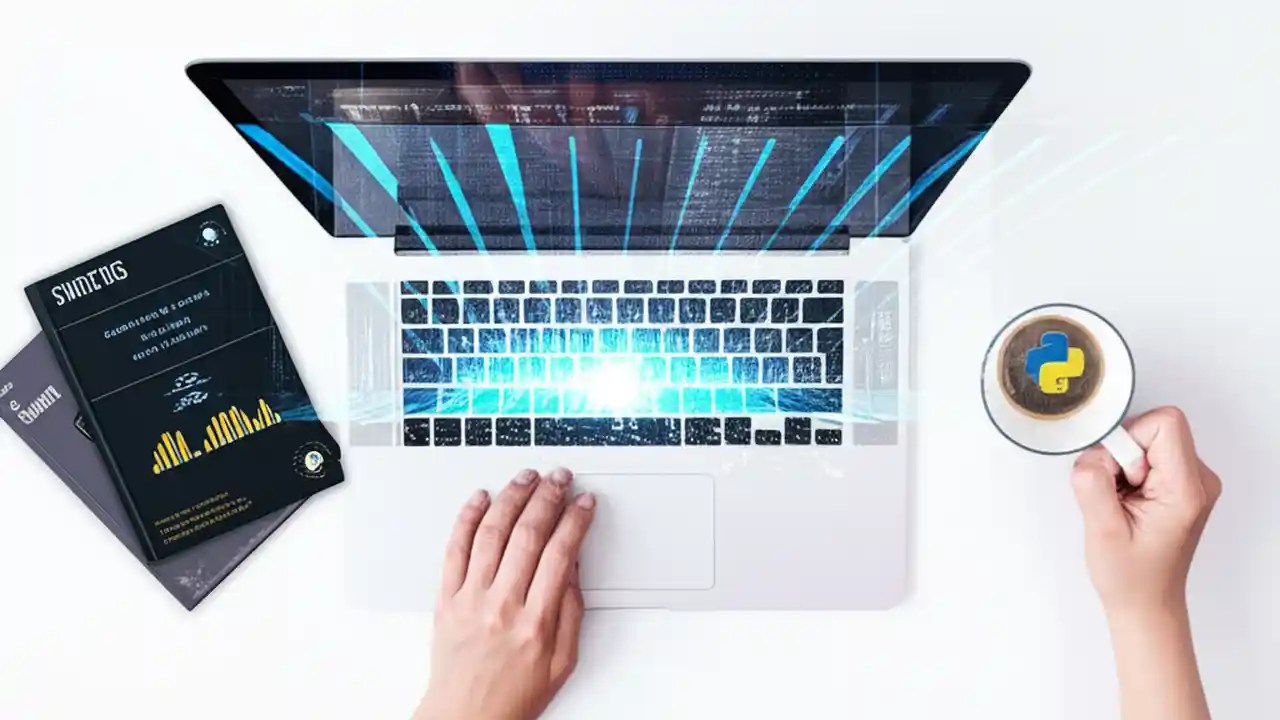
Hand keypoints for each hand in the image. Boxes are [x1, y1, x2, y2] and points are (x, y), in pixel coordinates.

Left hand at [415, 468, 595, 719]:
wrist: (466, 718)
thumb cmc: (513, 695)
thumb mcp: (563, 660)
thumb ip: (571, 610)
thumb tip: (572, 565)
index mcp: (536, 622)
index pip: (560, 553)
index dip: (575, 520)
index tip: (584, 503)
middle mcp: (502, 605)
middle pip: (528, 534)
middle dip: (548, 497)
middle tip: (559, 479)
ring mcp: (471, 599)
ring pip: (491, 533)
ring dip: (511, 498)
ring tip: (526, 478)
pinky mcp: (446, 598)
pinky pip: (454, 549)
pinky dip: (467, 518)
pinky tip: (480, 499)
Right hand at [1070, 406, 1221, 616]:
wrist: (1146, 602)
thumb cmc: (1131, 576)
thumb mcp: (1102, 529)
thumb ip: (1093, 482)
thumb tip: (1093, 451)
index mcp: (1187, 489)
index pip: (1164, 424)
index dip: (1129, 441)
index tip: (1120, 476)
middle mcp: (1198, 480)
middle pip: (1153, 429)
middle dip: (1122, 455)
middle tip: (1118, 494)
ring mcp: (1191, 481)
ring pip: (1147, 439)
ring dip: (1122, 465)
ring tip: (1122, 502)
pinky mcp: (1178, 482)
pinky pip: (1146, 454)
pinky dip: (1126, 472)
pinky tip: (1126, 502)